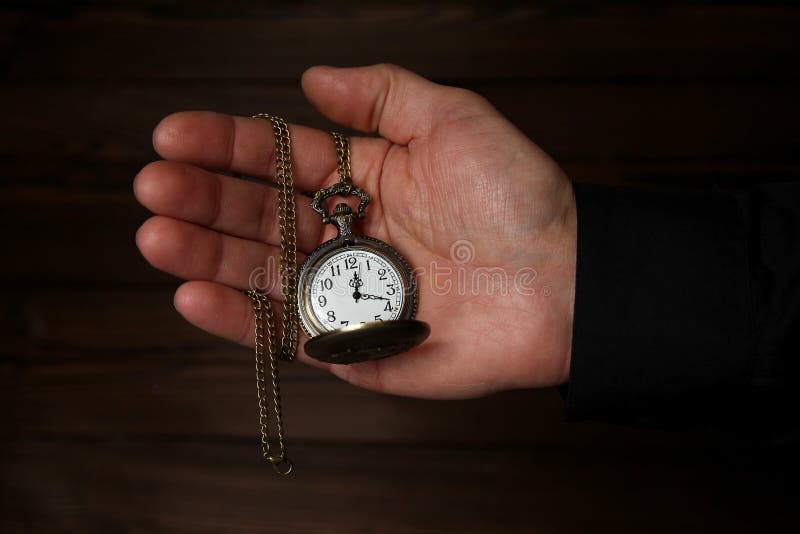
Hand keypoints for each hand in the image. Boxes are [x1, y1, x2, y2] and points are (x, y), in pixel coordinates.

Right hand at [134, 64, 575, 398]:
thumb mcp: (454, 120)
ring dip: (203, 256)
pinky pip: (286, 334)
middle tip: (154, 185)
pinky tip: (193, 296)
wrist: (564, 280)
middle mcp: (345, 235)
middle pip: (257, 217)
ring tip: (157, 235)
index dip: (227, 146)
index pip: (279, 160)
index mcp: (363, 181)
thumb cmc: (518, 197)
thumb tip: (311, 78)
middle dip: (203, 199)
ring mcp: (345, 293)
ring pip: (259, 274)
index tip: (173, 133)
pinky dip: (238, 321)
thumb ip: (382, 97)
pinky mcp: (352, 347)